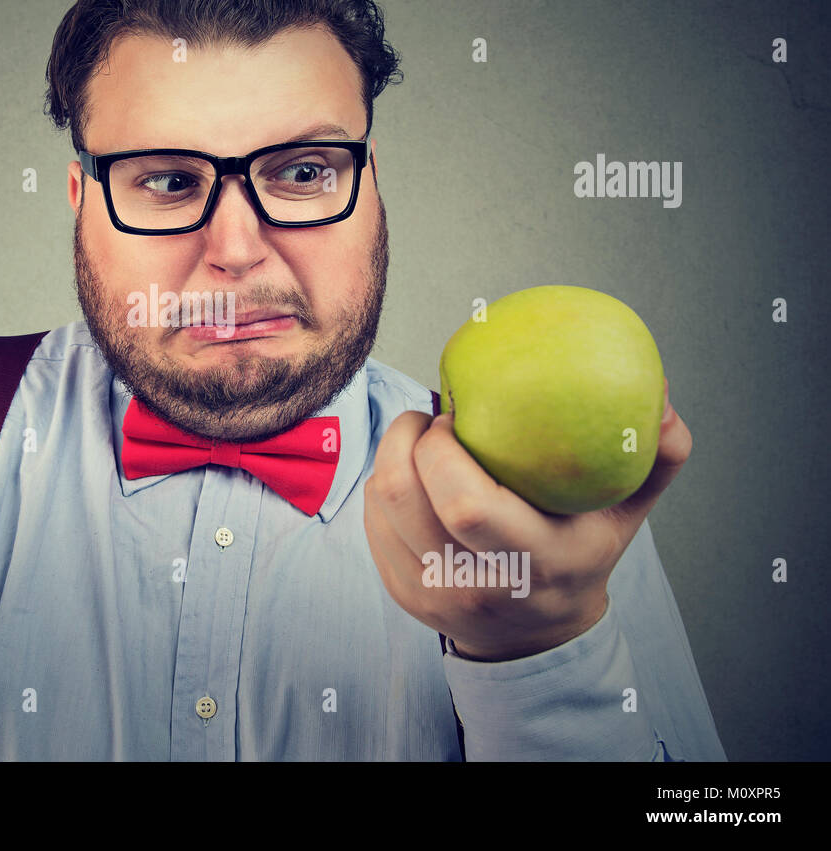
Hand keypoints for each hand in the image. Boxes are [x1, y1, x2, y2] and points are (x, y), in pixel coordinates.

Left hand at [363, 379, 690, 660]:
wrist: (537, 636)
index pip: (465, 505)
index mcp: (532, 563)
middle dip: (406, 438)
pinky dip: (383, 487)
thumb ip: (654, 459)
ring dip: (390, 457)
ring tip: (419, 439)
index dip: (444, 449)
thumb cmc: (581, 554)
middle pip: (405, 495)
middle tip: (429, 418)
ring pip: (380, 503)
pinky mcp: (402, 594)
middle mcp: (475, 585)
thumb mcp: (625, 514)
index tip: (456, 417)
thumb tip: (662, 398)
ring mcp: (431, 594)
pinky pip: (371, 522)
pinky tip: (412, 476)